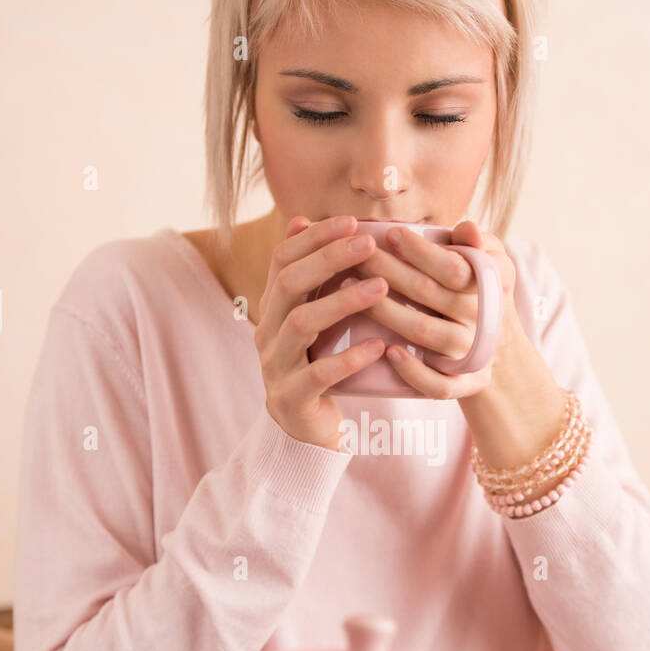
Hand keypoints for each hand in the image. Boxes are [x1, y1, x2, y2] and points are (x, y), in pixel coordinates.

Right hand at [254, 215, 389, 450]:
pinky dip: (348, 359)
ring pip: (301, 324)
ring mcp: (276, 366)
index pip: (283, 260)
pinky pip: (319, 375)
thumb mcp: (311, 319)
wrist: (303, 431)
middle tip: (369, 244)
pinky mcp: (293, 398)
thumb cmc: (317, 365)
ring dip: (342, 302)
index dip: (314, 238)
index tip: (352, 221)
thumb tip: (301, 219)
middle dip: (329, 259)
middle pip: (289, 284)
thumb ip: (309, 277)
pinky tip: (378, 348)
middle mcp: (268, 332)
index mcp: (273, 309)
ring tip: (381, 289)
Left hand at [353, 219, 517, 398]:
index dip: (420, 250)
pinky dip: (413, 370)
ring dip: (386, 312)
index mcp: (489, 285)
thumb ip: (479, 242)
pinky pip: (438, 384)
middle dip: (387, 271)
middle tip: (356, 256)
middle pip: (428, 294)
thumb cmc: (483, 295)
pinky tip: (387, 351)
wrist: (504, 351)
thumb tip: (465, 227)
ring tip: (349, 290)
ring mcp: (472, 353)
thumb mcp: (492, 263)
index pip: (452, 265)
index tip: (390, 233)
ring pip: (425, 331)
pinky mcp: (466, 384)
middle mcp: (482, 319)